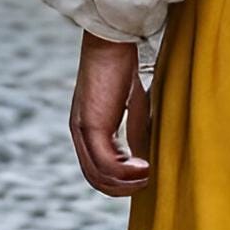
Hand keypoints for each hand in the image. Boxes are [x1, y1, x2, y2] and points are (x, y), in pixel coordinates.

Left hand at [70, 32, 156, 196]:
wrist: (111, 40)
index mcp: (86, 128)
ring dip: (126, 184)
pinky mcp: (92, 125)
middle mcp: (79, 132)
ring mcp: (83, 130)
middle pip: (95, 179)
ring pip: (99, 175)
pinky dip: (126, 172)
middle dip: (123, 189)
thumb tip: (142, 160)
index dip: (119, 181)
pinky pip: (106, 162)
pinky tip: (145, 168)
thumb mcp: (132, 104)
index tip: (143, 178)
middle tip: (149, 183)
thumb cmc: (123, 64)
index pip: (96, 168)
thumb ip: (135, 131)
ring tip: (149, 177)